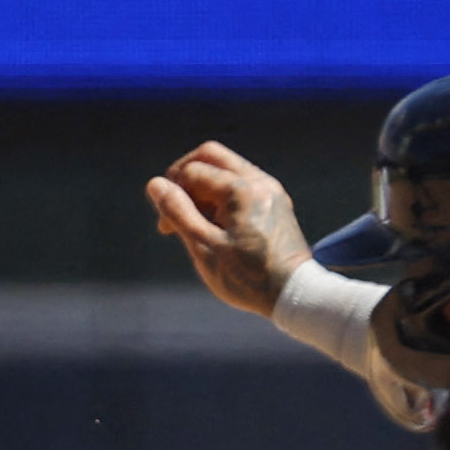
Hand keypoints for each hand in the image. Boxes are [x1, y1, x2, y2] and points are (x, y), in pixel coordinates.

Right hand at [146, 141, 312, 316]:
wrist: (294, 294)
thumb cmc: (247, 277)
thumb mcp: (204, 247)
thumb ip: (178, 212)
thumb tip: (155, 185)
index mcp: (240, 190)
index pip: (192, 171)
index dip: (172, 194)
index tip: (166, 227)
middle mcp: (259, 181)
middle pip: (210, 156)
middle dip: (185, 177)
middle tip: (175, 208)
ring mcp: (270, 190)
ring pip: (227, 168)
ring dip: (203, 187)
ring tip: (195, 223)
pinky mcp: (276, 202)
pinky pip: (242, 183)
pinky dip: (222, 195)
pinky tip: (216, 224)